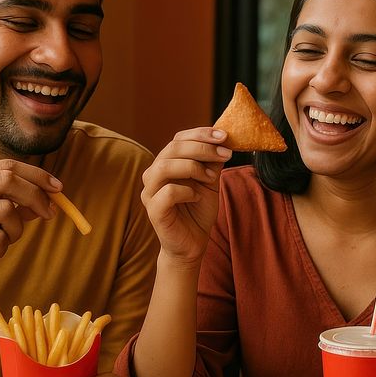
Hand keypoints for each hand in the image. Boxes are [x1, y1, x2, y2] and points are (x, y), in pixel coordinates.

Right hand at [0, 159, 58, 304]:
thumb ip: (19, 203)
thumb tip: (53, 194)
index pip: (6, 166)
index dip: (37, 175)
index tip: (59, 188)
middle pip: (8, 179)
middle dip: (36, 196)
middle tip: (50, 214)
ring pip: (7, 211)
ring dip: (14, 231)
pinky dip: (0, 250)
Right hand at [140, 128, 230, 262]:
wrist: (193, 243)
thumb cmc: (198, 211)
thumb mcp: (210, 182)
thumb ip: (212, 162)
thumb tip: (223, 140)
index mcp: (166, 164)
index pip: (178, 139)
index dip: (200, 134)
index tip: (224, 136)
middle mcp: (154, 175)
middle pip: (172, 148)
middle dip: (202, 148)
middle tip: (225, 154)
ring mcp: (150, 192)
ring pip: (164, 166)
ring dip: (193, 166)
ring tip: (211, 177)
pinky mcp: (153, 211)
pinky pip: (167, 192)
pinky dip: (186, 191)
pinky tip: (197, 197)